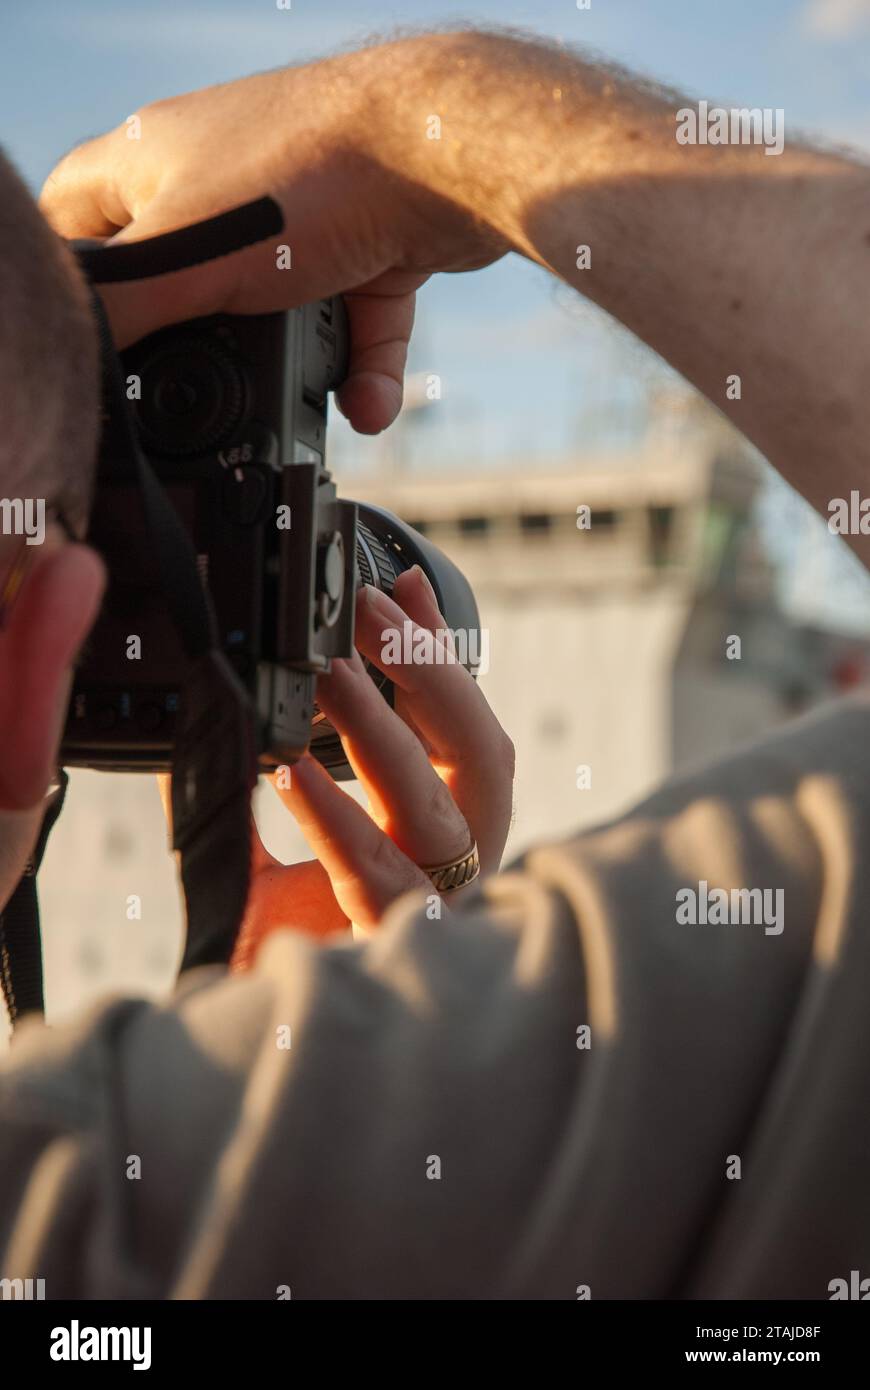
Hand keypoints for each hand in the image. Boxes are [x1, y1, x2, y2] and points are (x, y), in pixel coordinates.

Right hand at [39, 36, 507, 434]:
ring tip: (299, 405)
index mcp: (150, 161)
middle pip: (180, 276)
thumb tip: (78, 352)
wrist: (445, 156)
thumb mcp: (181, 259)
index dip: (76, 281)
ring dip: (292, 370)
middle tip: (200, 388)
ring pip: (275, 310)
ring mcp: (298, 210)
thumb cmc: (306, 178)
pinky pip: (354, 322)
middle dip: (197, 341)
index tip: (94, 343)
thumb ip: (119, 311)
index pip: (76, 219)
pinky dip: (361, 369)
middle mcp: (220, 177)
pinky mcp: (368, 240)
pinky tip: (368, 406)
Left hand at [176, 566, 512, 970]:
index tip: (395, 584)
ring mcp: (438, 908)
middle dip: (428, 674)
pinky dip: (333, 818)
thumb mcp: (297, 833)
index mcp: (446, 828)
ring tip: (328, 673)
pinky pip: (372, 875)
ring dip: (382, 732)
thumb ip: (286, 764)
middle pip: (480, 755)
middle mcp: (458, 863)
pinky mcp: (396, 952)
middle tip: (367, 613)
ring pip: (436, 809)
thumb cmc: (300, 937)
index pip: (463, 724)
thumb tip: (242, 691)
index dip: (440, 653)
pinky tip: (287, 772)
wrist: (278, 1043)